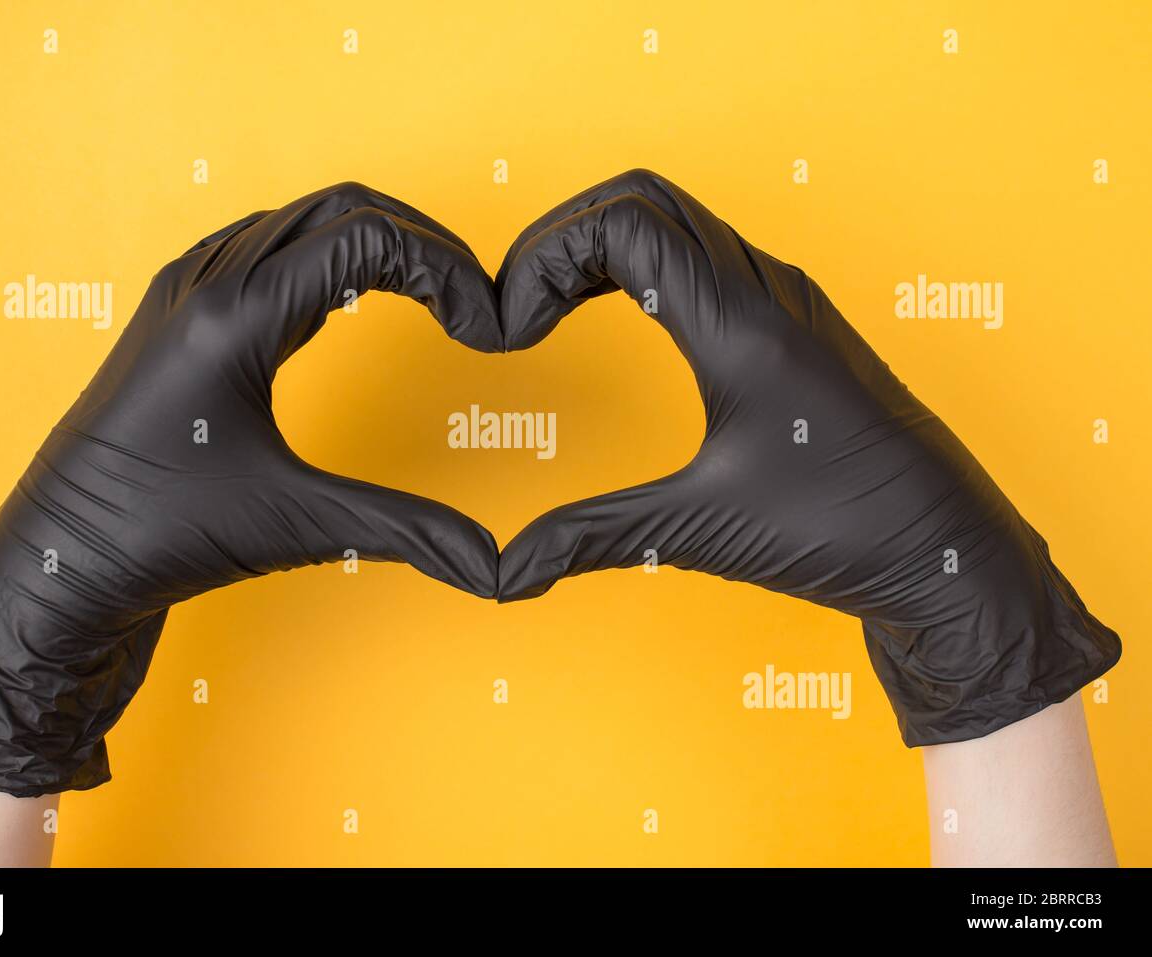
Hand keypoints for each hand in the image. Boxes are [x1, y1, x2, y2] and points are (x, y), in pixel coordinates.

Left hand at [0, 183, 503, 794]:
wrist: (55, 563)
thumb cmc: (154, 536)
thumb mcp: (294, 526)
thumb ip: (407, 531)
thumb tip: (496, 564)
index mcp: (233, 314)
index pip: (366, 239)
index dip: (444, 271)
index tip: (482, 326)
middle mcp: (205, 282)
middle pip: (339, 208)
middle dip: (420, 243)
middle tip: (471, 299)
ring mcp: (184, 290)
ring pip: (299, 219)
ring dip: (373, 243)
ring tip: (429, 296)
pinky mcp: (176, 314)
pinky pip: (263, 245)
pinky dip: (324, 255)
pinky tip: (348, 303)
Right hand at [494, 169, 1119, 744]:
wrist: (951, 554)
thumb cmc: (849, 530)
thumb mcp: (704, 529)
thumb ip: (594, 537)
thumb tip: (511, 570)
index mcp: (740, 323)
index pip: (622, 223)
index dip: (545, 257)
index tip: (513, 328)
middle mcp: (768, 289)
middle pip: (643, 199)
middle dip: (563, 238)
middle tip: (520, 303)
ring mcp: (789, 301)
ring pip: (679, 219)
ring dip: (605, 246)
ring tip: (554, 306)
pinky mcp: (799, 325)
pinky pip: (710, 254)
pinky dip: (647, 264)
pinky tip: (627, 318)